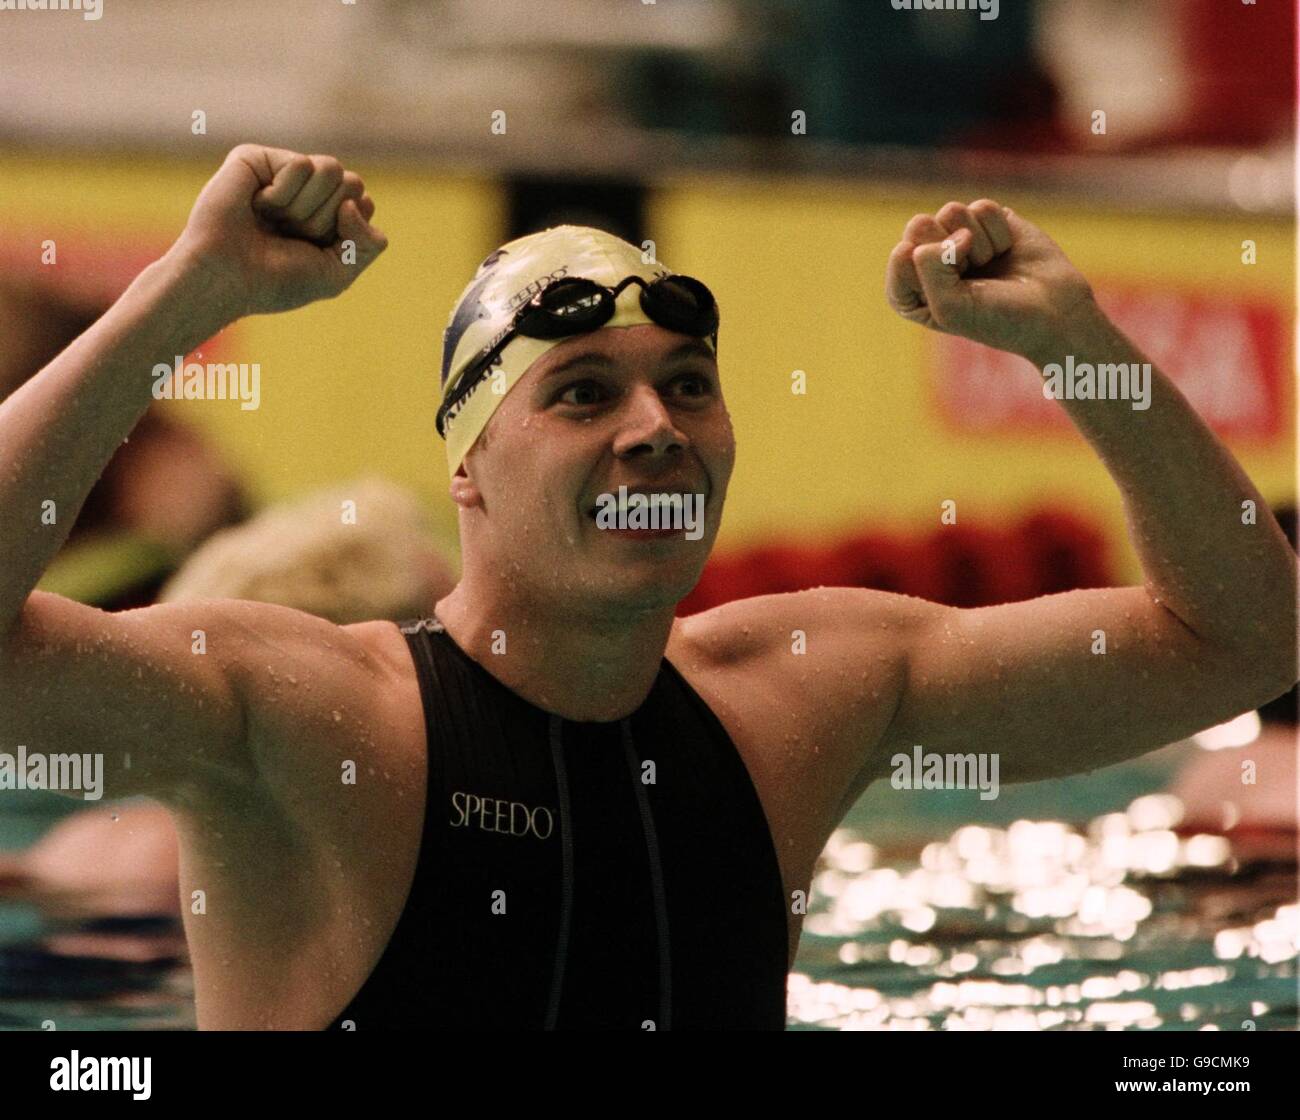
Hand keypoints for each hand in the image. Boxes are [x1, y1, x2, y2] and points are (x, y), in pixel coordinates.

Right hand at [172, 144, 388, 317]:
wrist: (227, 279)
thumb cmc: (278, 280)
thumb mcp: (339, 273)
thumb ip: (370, 243)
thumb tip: (353, 203)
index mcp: (328, 213)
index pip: (364, 203)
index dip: (345, 232)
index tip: (313, 248)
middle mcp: (307, 189)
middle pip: (353, 182)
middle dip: (325, 218)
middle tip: (290, 234)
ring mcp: (282, 170)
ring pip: (332, 169)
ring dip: (305, 207)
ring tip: (273, 220)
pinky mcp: (257, 157)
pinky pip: (301, 164)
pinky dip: (282, 194)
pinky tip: (256, 205)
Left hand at [885, 199, 1097, 362]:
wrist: (1055, 312)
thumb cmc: (998, 319)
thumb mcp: (951, 308)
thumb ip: (928, 268)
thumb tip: (938, 221)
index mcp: (909, 290)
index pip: (900, 257)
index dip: (930, 269)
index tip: (955, 288)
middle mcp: (928, 262)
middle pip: (919, 226)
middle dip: (952, 248)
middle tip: (973, 273)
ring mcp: (958, 238)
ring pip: (951, 211)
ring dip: (978, 241)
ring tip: (991, 264)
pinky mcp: (987, 222)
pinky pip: (983, 207)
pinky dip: (999, 230)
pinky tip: (1007, 251)